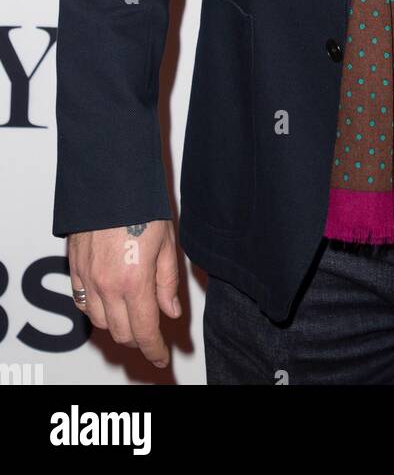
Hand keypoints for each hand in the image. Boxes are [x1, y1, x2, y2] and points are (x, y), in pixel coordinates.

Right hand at [69, 220, 180, 368]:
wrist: (110, 182)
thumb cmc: (143, 207)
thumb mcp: (167, 243)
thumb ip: (167, 283)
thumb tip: (171, 313)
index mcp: (134, 281)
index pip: (144, 331)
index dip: (154, 350)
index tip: (162, 357)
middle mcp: (107, 286)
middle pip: (121, 333)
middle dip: (139, 340)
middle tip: (152, 334)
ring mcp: (87, 279)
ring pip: (100, 323)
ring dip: (118, 326)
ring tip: (133, 317)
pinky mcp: (74, 269)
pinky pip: (83, 304)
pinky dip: (98, 311)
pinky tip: (111, 302)